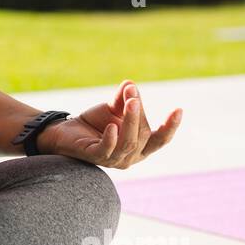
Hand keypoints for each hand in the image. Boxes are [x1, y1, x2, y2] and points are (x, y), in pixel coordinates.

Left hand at [36, 80, 181, 168]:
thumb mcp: (112, 108)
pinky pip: (106, 150)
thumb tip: (131, 84)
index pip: (160, 140)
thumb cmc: (95, 122)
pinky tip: (112, 126)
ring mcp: (113, 160)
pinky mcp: (95, 157)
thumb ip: (124, 99)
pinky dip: (111, 139)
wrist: (66, 131)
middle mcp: (130, 157)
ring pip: (128, 143)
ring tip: (130, 102)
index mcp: (140, 146)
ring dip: (130, 121)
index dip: (170, 127)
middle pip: (143, 136)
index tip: (179, 109)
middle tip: (133, 94)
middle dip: (139, 113)